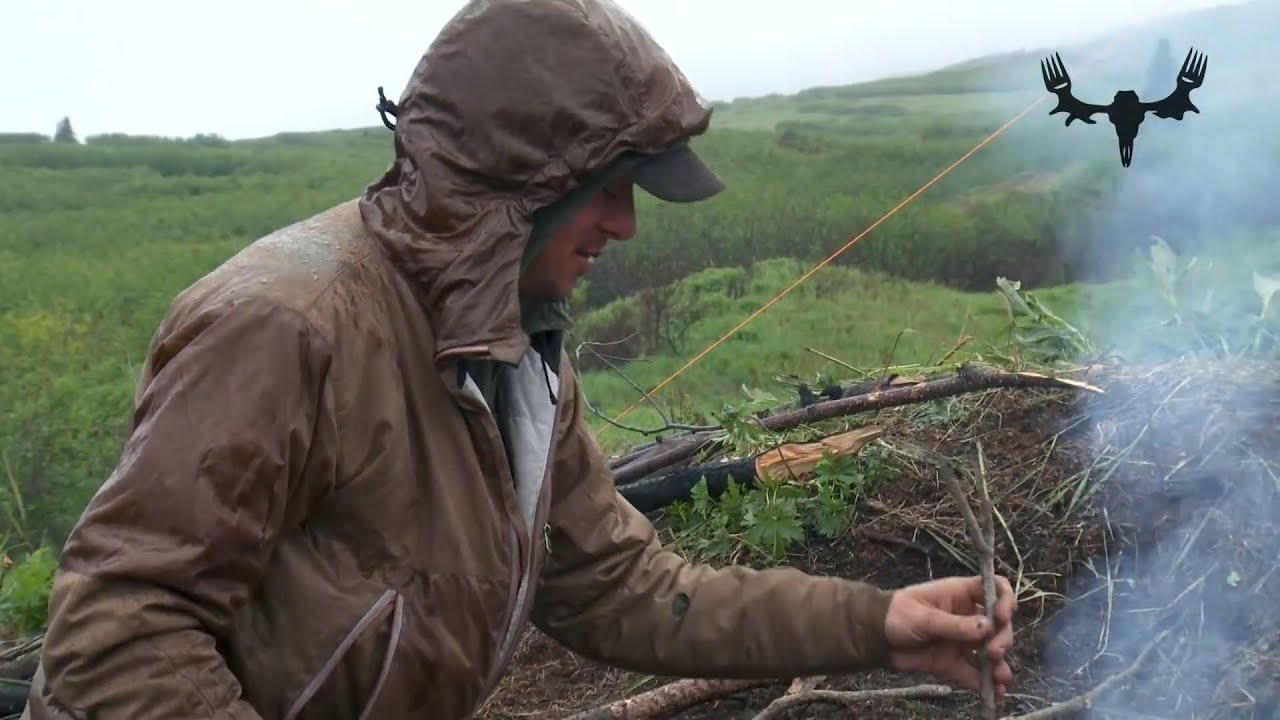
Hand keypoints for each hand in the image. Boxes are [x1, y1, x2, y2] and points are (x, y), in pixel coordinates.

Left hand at [883, 575, 1016, 697]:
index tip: (1004, 615)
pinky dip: (986, 683)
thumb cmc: (897, 614)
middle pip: (998, 624)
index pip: (994, 588)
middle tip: (993, 653)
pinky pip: (975, 673)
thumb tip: (988, 627)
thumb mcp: (924, 617)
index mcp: (960, 594)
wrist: (876, 639)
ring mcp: (962, 641)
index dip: (1005, 599)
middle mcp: (968, 616)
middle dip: (1002, 638)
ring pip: (991, 651)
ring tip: (1000, 677)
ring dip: (999, 664)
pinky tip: (995, 692)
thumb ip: (955, 624)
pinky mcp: (954, 662)